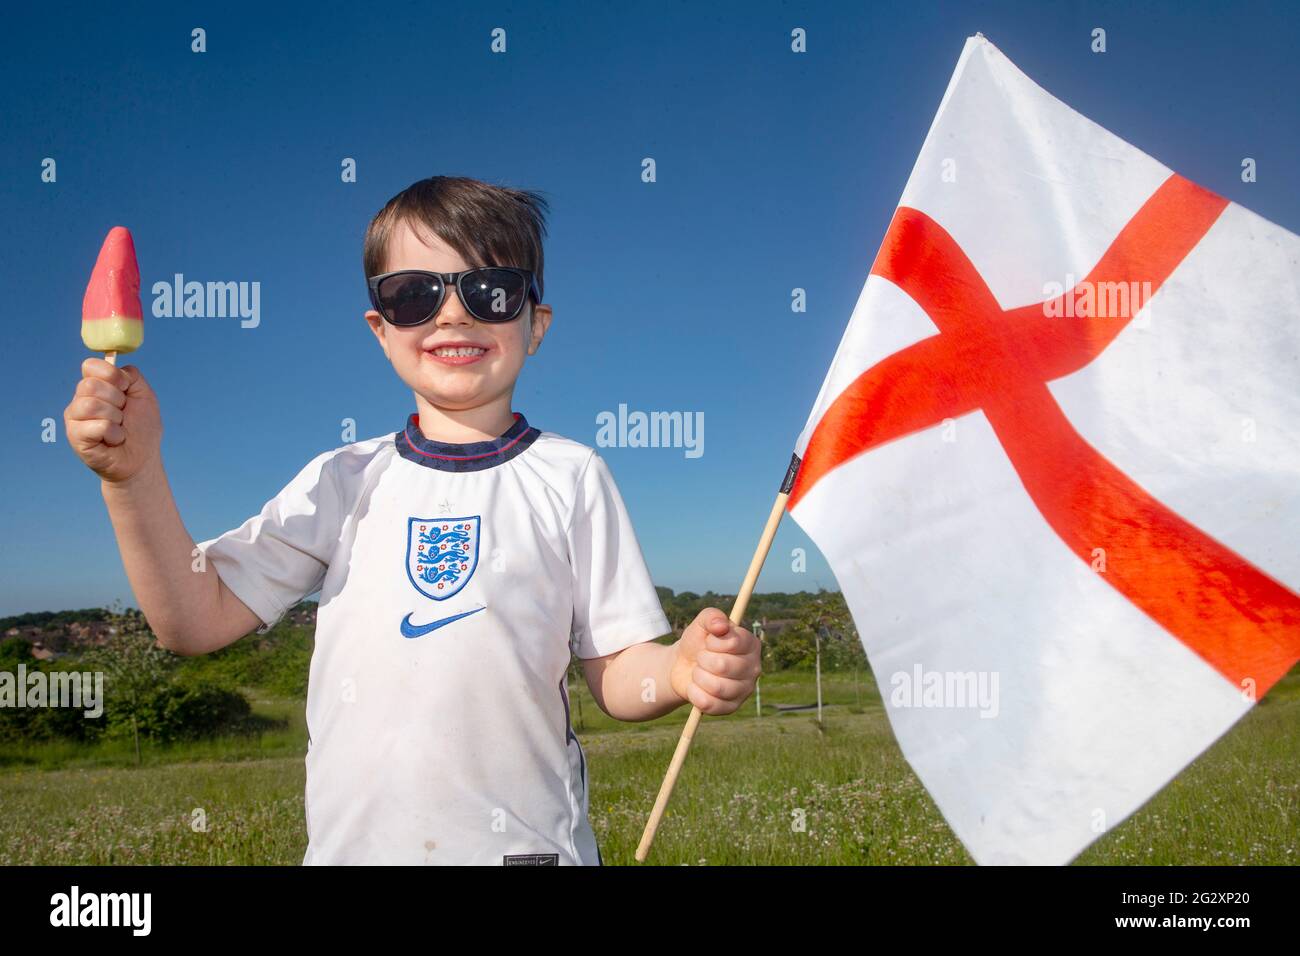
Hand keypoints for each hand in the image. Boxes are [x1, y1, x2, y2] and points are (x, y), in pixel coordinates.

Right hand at [64, 358, 162, 483]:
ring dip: (115, 417)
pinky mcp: (75, 437)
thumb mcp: (144, 395)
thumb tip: (115, 367)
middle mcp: (80, 399)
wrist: (142, 458)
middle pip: (90, 385)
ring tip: (119, 427)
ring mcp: (74, 418)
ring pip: (91, 405)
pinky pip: (98, 426)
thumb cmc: (142, 427)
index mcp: (95, 386)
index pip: (90, 366)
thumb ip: (131, 375)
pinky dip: (114, 433)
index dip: (112, 375)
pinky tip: (115, 439)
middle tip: (123, 414)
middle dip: (117, 399)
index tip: (125, 389)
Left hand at [669, 607, 761, 714]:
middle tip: (701, 658)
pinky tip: (696, 687)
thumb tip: (720, 625)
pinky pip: (710, 704)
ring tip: (699, 672)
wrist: (684, 665)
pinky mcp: (732, 707)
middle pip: (723, 666)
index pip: (732, 643)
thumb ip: (711, 616)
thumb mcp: (701, 623)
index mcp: (751, 644)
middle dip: (703, 660)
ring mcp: (745, 690)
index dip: (713, 642)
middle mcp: (754, 668)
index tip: (708, 641)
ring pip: (717, 687)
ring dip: (698, 677)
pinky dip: (695, 694)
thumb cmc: (698, 642)